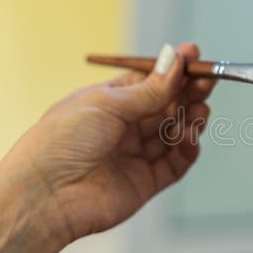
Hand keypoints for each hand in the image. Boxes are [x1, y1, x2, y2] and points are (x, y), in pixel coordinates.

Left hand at [1, 42, 214, 242]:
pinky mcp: (145, 182)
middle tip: (208, 80)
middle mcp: (122, 128)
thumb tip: (175, 59)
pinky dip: (187, 149)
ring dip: (189, 119)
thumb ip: (149, 88)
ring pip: (173, 133)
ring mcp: (134, 155)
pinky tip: (190, 136)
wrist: (44, 197)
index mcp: (107, 102)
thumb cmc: (60, 142)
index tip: (194, 55)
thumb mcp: (106, 104)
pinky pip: (175, 163)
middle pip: (165, 106)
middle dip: (188, 91)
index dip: (171, 69)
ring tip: (200, 109)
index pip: (148, 81)